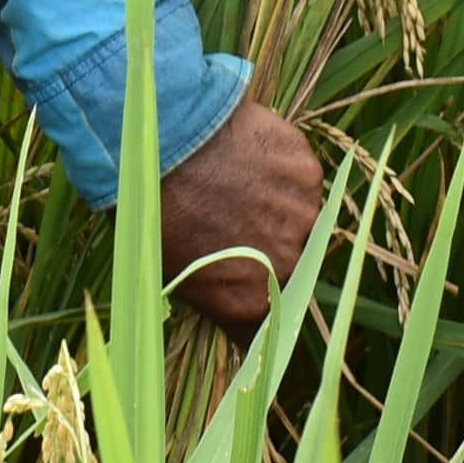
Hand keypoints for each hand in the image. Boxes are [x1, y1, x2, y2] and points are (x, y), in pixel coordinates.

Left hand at [156, 97, 322, 333]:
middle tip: (230, 219)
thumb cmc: (156, 209)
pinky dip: (279, 175)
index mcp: (250, 301)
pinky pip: (299, 182)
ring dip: (274, 210)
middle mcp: (286, 265)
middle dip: (263, 248)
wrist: (166, 142)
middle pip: (285, 265)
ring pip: (295, 220)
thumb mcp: (169, 272)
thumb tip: (230, 316)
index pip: (265, 320)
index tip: (239, 279)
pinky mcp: (308, 175)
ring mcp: (302, 218)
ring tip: (236, 185)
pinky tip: (248, 160)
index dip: (250, 295)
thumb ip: (210, 297)